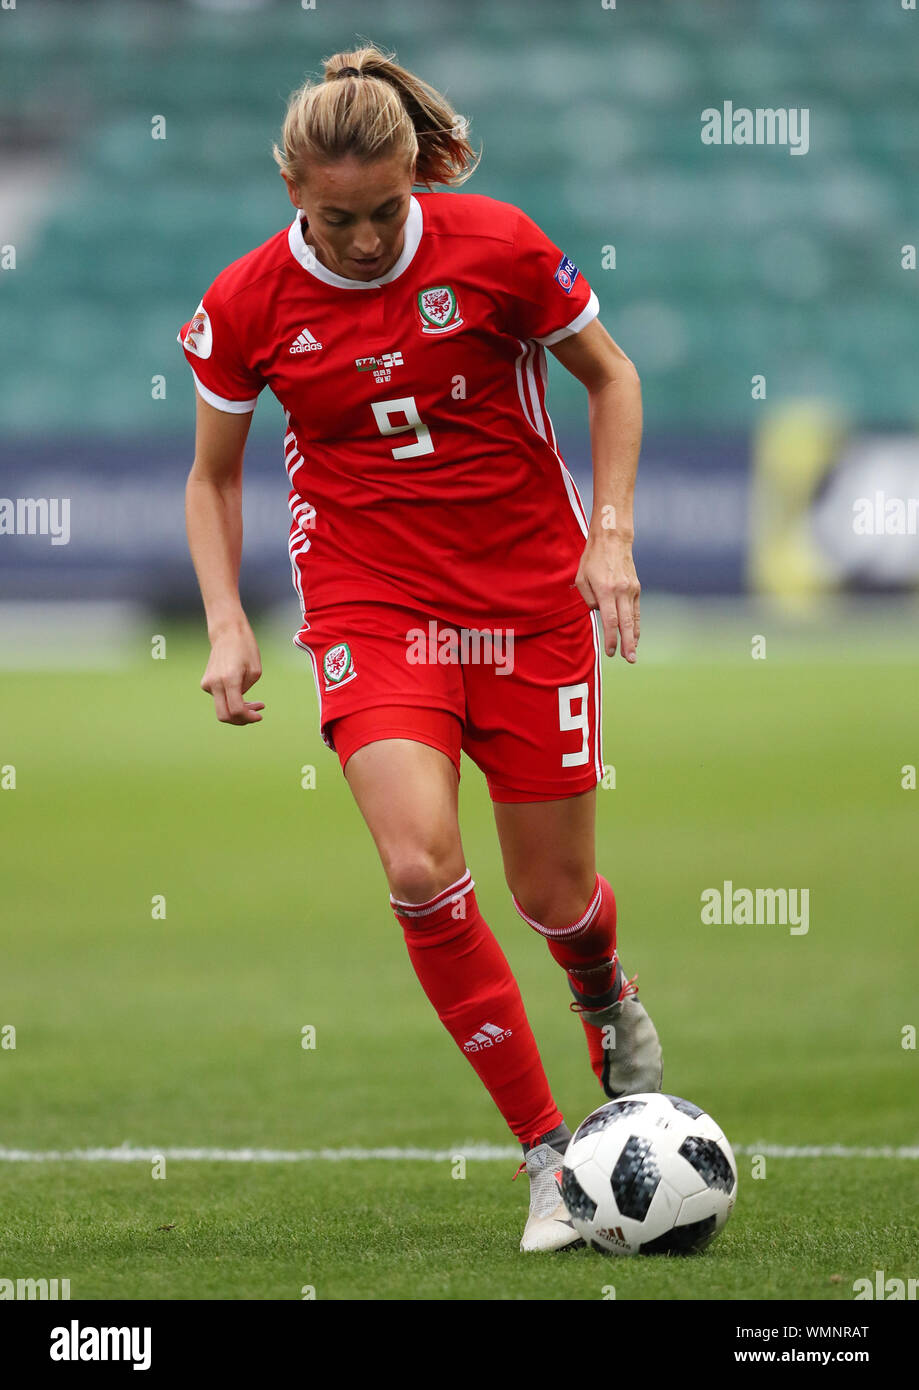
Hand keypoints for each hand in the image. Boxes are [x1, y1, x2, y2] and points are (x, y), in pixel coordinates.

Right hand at [200, 617, 264, 723]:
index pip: (236, 709)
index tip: (259, 716)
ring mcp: (207, 683)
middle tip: (255, 715)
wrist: (227, 633)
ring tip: (254, 704)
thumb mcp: (255, 671)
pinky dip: (230, 701)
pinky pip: (219, 699)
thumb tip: (239, 704)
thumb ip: (247, 690)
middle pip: (224, 715)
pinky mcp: (205, 683)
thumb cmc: (245, 649)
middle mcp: (215, 683)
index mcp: (230, 678)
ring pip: (222, 708)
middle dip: (240, 720)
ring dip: (238, 710)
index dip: (248, 718)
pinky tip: (241, 693)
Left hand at [575, 531, 640, 662]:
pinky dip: (636, 625)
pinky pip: (636, 610)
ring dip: (634, 638)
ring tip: (633, 654)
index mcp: (605, 590)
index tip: (611, 652)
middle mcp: (621, 591)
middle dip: (628, 644)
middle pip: (626, 623)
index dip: (611, 638)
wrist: (613, 540)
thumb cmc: (592, 559)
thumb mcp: (581, 578)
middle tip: (630, 660)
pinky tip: (635, 637)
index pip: (610, 620)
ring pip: (633, 618)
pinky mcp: (636, 587)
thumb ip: (588, 599)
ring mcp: (631, 589)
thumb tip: (599, 613)